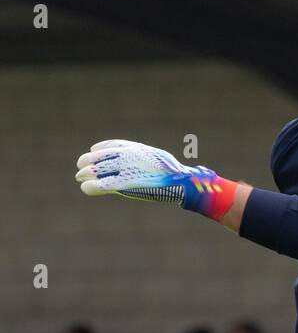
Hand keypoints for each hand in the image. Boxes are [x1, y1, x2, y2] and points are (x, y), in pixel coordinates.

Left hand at [75, 139, 237, 222]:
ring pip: (102, 169)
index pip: (116, 144)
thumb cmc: (176, 175)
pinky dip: (95, 186)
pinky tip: (85, 188)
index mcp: (139, 149)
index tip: (93, 150)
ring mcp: (128, 168)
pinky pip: (106, 184)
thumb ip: (148, 161)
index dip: (103, 147)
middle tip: (80, 165)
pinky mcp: (128, 183)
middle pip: (105, 156)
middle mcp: (131, 155)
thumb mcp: (160, 162)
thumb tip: (149, 167)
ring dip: (88, 173)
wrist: (183, 183)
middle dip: (91, 161)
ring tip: (79, 177)